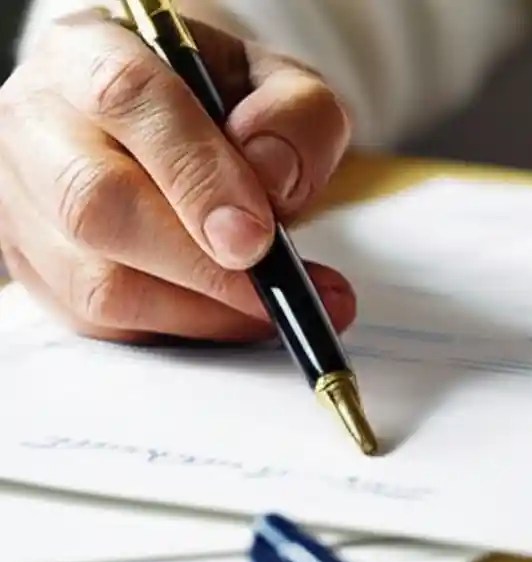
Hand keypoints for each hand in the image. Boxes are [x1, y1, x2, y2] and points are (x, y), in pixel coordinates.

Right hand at [0, 10, 353, 342]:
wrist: (174, 121)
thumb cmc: (222, 101)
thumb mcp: (279, 84)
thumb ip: (294, 116)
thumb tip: (272, 177)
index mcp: (91, 50)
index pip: (127, 99)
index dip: (196, 175)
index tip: (256, 236)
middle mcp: (37, 120)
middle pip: (95, 203)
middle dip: (196, 261)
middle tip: (273, 289)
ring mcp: (24, 199)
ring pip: (93, 279)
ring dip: (198, 310)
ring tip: (276, 309)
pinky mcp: (34, 265)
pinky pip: (98, 321)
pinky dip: (178, 330)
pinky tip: (236, 319)